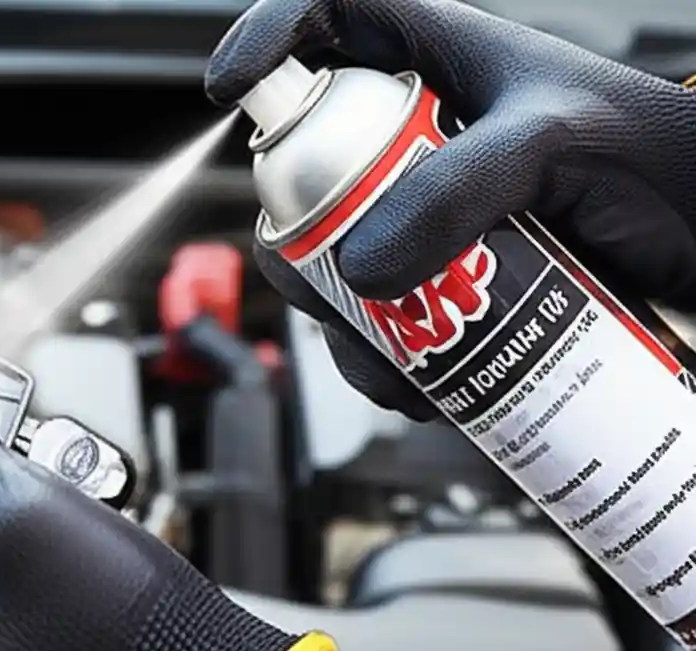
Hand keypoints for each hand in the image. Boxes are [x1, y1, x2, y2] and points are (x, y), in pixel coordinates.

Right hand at [207, 0, 695, 419]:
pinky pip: (374, 324)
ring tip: (401, 369)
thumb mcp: (555, 145)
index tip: (224, 89)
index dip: (264, 39)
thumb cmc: (660, 157)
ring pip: (328, 263)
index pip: (328, 18)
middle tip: (327, 279)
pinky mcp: (442, 279)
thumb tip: (362, 270)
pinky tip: (425, 389)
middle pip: (302, 172)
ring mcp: (422, 212)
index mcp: (438, 59)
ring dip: (341, 326)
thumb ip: (455, 191)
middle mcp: (414, 135)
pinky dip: (381, 366)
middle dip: (296, 239)